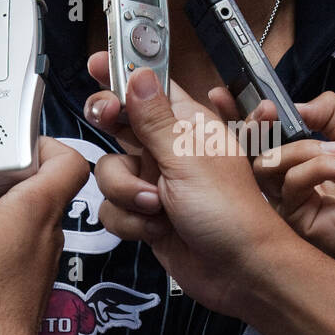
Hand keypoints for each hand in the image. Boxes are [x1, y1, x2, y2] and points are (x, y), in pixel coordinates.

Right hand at [86, 58, 291, 317]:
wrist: (239, 272)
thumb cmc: (231, 213)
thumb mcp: (188, 158)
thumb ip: (155, 118)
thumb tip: (139, 74)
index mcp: (187, 125)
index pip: (149, 87)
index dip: (122, 72)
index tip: (96, 62)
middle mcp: (168, 150)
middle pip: (118, 123)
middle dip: (109, 128)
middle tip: (107, 119)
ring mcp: (156, 183)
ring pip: (109, 171)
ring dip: (126, 191)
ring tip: (157, 205)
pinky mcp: (146, 215)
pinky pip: (112, 209)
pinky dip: (129, 221)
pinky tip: (155, 228)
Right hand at [250, 91, 334, 274]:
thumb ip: (326, 111)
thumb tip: (294, 105)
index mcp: (300, 161)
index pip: (259, 137)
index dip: (238, 116)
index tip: (225, 93)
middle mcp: (288, 182)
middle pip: (250, 152)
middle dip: (254, 126)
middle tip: (266, 112)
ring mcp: (289, 202)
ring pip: (267, 165)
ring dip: (301, 149)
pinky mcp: (295, 219)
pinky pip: (291, 183)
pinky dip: (319, 167)